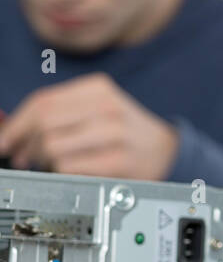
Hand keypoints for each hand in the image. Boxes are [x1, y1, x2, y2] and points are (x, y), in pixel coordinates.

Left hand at [0, 72, 178, 180]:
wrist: (166, 152)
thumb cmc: (124, 132)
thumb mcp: (98, 109)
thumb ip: (59, 113)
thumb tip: (10, 132)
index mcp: (98, 88)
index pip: (42, 101)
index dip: (16, 124)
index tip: (5, 140)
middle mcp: (107, 106)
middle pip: (43, 123)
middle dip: (25, 144)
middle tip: (25, 158)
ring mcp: (115, 133)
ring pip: (51, 145)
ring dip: (41, 160)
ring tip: (48, 165)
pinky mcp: (117, 160)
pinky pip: (66, 166)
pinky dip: (59, 172)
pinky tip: (68, 172)